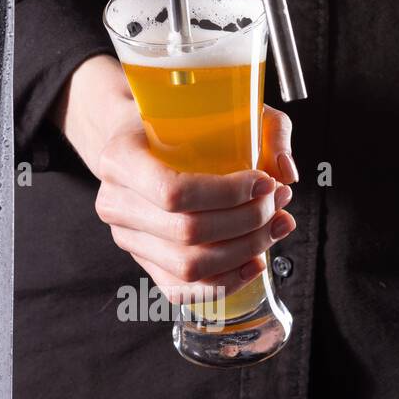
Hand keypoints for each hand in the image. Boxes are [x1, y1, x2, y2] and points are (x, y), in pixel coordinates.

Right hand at [55, 54, 297, 302]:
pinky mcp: (142, 261)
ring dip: (244, 251)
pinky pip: (183, 290)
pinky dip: (226, 282)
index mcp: (119, 159)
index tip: (263, 181)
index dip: (227, 194)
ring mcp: (125, 237)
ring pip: (189, 266)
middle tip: (277, 202)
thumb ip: (265, 128)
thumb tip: (285, 172)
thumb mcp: (220, 108)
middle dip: (247, 222)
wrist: (141, 145)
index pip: (171, 192)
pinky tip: (254, 261)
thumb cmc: (179, 125)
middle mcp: (114, 202)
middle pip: (187, 232)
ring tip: (274, 227)